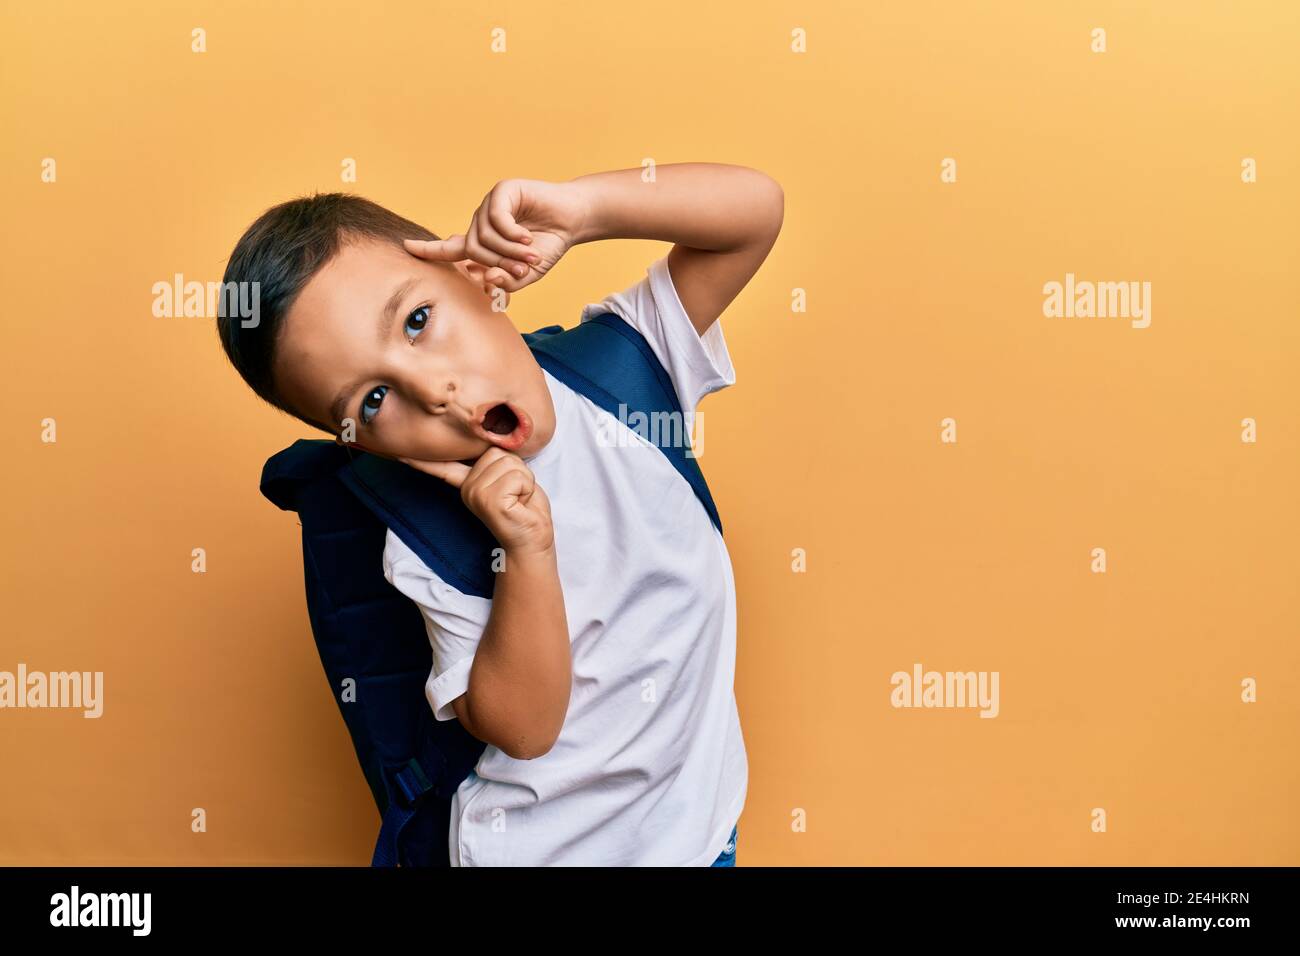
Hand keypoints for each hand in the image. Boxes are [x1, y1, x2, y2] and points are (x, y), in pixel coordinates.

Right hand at [398, 447, 553, 554]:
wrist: (532, 539)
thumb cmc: (524, 507)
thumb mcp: (508, 477)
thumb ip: (495, 461)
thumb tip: (496, 443)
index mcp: (468, 482)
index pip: (443, 467)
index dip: (421, 460)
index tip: (399, 454)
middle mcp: (467, 488)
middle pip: (496, 452)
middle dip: (516, 469)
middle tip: (516, 493)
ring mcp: (476, 494)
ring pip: (509, 462)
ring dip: (524, 479)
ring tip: (518, 498)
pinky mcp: (490, 500)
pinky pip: (517, 476)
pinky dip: (527, 486)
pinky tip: (520, 503)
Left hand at [403, 178, 587, 293]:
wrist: (572, 221)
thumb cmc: (549, 245)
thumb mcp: (527, 273)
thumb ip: (506, 282)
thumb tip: (484, 279)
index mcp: (483, 241)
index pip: (450, 248)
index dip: (429, 249)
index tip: (407, 247)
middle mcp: (482, 222)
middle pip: (473, 250)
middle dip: (498, 263)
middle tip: (522, 268)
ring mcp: (489, 205)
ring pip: (484, 237)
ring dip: (508, 250)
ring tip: (530, 253)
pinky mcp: (502, 192)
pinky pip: (496, 219)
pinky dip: (512, 233)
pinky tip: (527, 236)